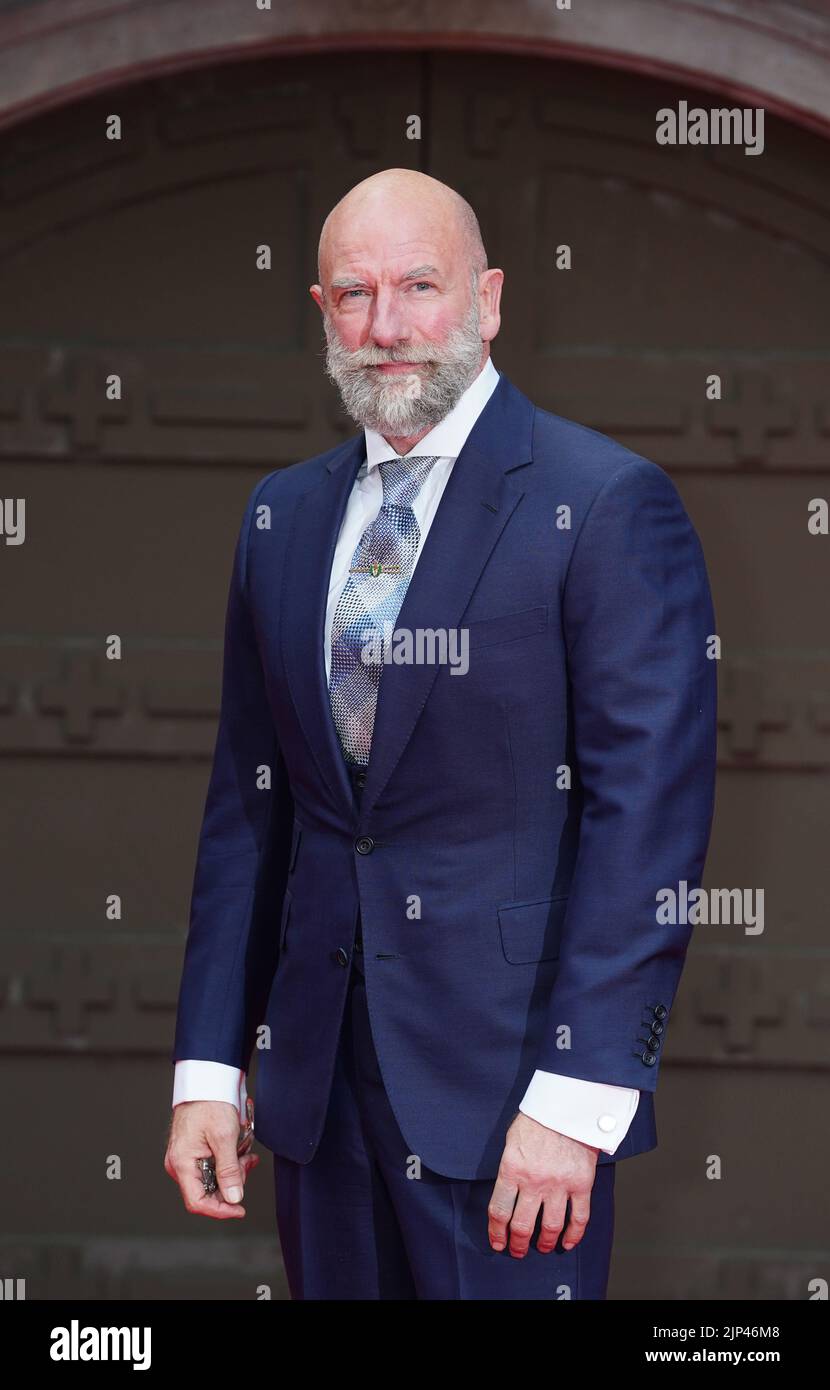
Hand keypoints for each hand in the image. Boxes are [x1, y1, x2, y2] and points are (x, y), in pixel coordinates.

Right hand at [164, 1101, 259, 1219]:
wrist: (205, 1082)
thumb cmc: (210, 1103)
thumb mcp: (224, 1137)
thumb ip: (229, 1170)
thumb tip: (233, 1198)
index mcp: (182, 1163)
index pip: (197, 1202)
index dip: (220, 1210)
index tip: (239, 1209)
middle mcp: (180, 1164)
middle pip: (207, 1191)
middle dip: (231, 1183)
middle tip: (247, 1165)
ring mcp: (186, 1158)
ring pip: (212, 1179)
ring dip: (232, 1171)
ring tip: (246, 1155)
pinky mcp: (193, 1152)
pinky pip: (211, 1167)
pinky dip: (228, 1163)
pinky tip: (240, 1152)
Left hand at [487, 1111, 599, 1256]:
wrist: (567, 1104)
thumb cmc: (537, 1119)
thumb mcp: (511, 1141)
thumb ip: (509, 1168)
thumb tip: (507, 1192)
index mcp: (512, 1169)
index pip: (499, 1211)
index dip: (497, 1233)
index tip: (497, 1243)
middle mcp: (534, 1181)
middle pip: (522, 1225)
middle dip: (517, 1243)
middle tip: (517, 1250)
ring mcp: (559, 1185)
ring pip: (550, 1227)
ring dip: (544, 1243)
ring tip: (541, 1247)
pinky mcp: (581, 1184)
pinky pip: (579, 1218)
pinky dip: (573, 1235)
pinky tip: (567, 1243)